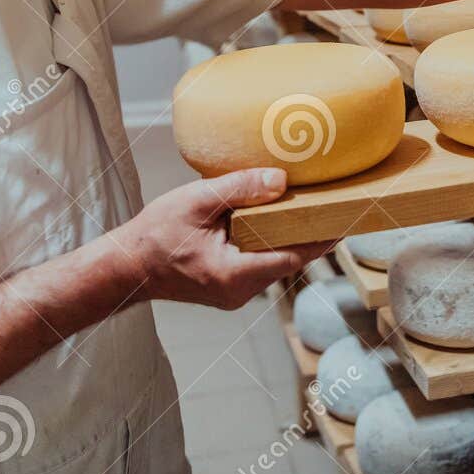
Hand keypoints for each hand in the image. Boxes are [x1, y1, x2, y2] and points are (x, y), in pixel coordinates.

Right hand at [112, 169, 332, 308]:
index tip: (348, 217)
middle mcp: (241, 291)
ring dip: (294, 238)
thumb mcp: (197, 201)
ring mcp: (236, 293)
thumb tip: (280, 180)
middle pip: (290, 260)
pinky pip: (262, 264)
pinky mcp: (231, 287)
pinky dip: (274, 243)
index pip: (294, 256)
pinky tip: (282, 221)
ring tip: (319, 208)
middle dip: (314, 234)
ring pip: (277, 263)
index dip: (323, 237)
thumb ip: (240, 189)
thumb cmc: (155, 235)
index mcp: (235, 274)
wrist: (126, 267)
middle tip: (340, 205)